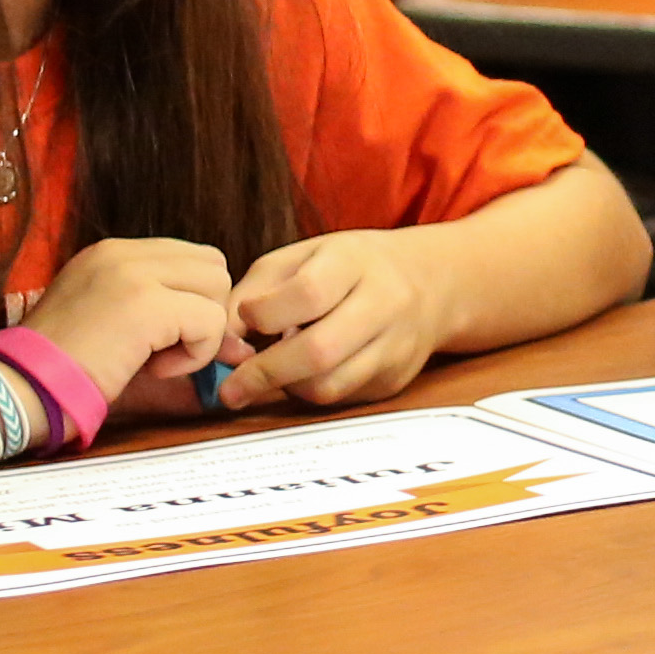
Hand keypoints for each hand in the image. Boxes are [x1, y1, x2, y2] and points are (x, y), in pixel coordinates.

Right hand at [25, 238, 237, 403]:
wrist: (22, 388)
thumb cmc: (68, 371)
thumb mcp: (126, 336)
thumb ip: (180, 328)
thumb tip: (242, 346)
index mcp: (114, 254)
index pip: (191, 259)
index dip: (196, 301)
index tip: (172, 340)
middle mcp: (123, 253)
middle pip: (214, 266)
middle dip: (205, 312)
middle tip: (169, 350)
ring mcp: (132, 273)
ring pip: (217, 288)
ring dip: (199, 333)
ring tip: (155, 359)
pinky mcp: (144, 303)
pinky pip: (209, 321)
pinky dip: (195, 353)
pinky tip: (154, 369)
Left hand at [217, 230, 454, 411]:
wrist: (431, 283)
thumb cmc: (351, 267)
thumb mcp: (304, 256)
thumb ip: (256, 291)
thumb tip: (223, 340)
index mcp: (355, 261)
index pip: (307, 293)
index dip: (265, 314)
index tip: (246, 320)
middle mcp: (384, 303)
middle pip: (319, 350)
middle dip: (265, 373)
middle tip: (230, 388)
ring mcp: (395, 345)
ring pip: (329, 384)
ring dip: (287, 387)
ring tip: (271, 373)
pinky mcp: (395, 378)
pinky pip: (342, 397)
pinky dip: (311, 391)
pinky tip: (304, 373)